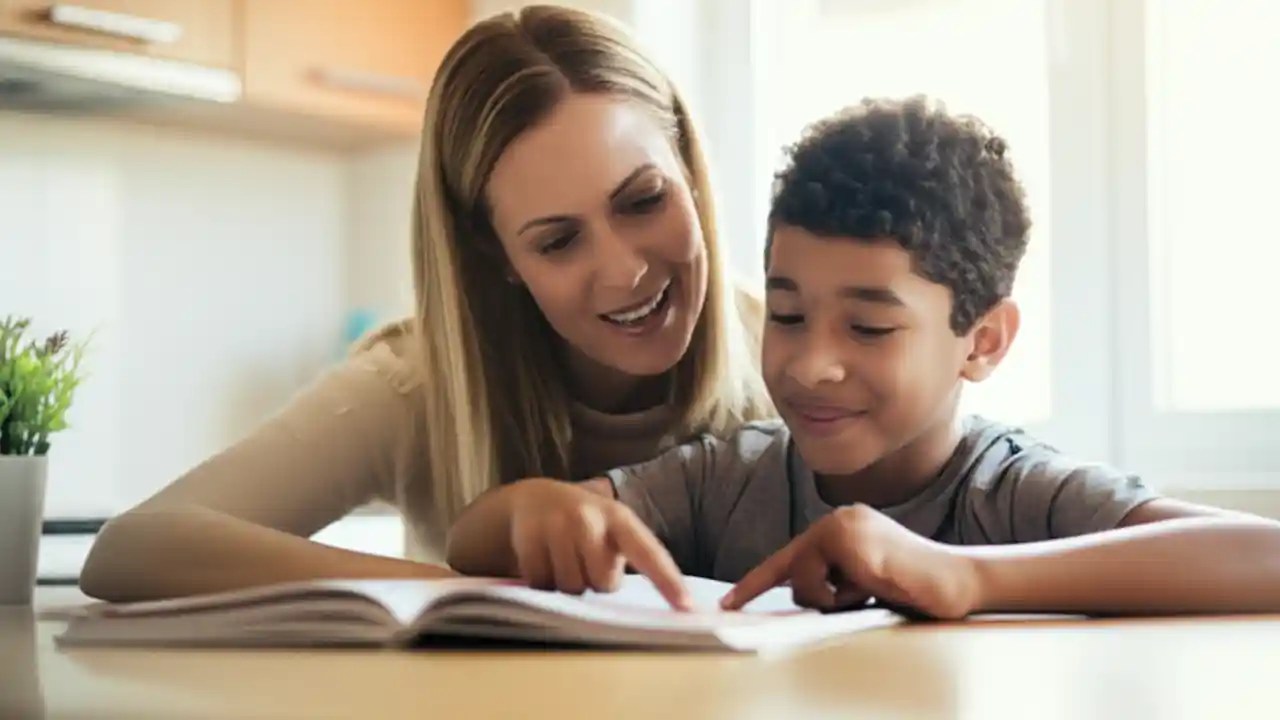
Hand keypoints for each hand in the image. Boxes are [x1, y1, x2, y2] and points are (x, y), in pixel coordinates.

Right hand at [507, 479, 692, 609]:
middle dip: (596, 582)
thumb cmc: (585, 525)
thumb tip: (641, 599)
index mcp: (620, 519)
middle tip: (587, 563)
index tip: (686, 607)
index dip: (668, 581)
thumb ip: (626, 557)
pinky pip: (540, 583)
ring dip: (567, 584)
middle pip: (603, 583)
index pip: (649, 553)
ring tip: (563, 559)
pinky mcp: (529, 535)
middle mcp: (590, 518)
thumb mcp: (611, 530)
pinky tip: (542, 558)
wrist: (535, 498)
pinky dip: (541, 581)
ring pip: (571, 587)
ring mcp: (557, 525)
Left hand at [720, 504, 979, 618]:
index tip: (729, 603)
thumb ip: (831, 580)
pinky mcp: (852, 542)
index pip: (790, 557)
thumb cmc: (913, 587)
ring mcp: (844, 526)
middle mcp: (838, 519)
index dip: (757, 582)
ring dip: (835, 597)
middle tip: (862, 592)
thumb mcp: (861, 582)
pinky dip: (848, 595)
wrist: (957, 580)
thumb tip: (799, 595)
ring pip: (805, 578)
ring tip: (874, 587)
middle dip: (818, 595)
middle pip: (793, 568)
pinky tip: (880, 583)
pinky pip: (825, 583)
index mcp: (841, 526)